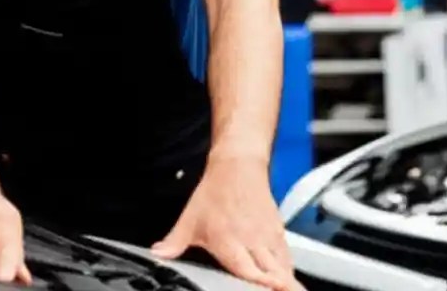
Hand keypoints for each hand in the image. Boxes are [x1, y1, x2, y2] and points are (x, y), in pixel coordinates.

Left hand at [150, 156, 303, 290]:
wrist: (237, 167)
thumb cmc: (215, 192)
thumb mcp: (189, 219)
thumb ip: (174, 241)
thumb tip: (158, 254)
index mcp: (229, 241)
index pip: (249, 269)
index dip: (260, 281)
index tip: (271, 287)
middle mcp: (252, 242)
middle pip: (273, 271)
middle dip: (280, 285)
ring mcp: (268, 237)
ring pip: (284, 265)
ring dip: (288, 280)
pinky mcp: (279, 233)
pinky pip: (287, 257)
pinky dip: (288, 270)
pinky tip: (288, 281)